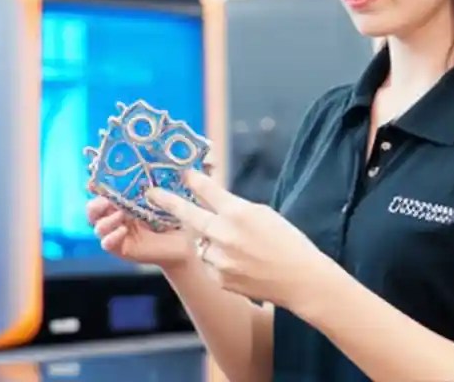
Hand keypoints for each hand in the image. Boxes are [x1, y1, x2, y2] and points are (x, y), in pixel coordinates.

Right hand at [86, 191, 196, 268]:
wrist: (184, 242)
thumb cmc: (174, 217)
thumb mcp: (162, 199)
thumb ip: (150, 188)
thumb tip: (141, 174)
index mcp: (122, 203)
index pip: (101, 193)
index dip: (94, 187)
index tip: (94, 181)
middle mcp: (116, 218)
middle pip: (92, 211)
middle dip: (95, 205)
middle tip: (107, 201)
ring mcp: (118, 234)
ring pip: (97, 227)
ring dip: (106, 220)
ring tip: (121, 215)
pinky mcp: (122, 249)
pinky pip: (107, 244)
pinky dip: (111, 237)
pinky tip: (123, 230)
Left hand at [146, 170, 334, 309]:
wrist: (301, 280)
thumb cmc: (287, 242)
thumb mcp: (263, 213)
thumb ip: (234, 207)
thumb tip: (212, 201)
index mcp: (238, 213)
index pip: (206, 190)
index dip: (192, 180)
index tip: (181, 173)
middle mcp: (224, 235)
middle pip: (187, 215)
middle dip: (168, 202)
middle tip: (152, 193)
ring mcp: (220, 260)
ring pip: (200, 243)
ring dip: (208, 240)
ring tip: (235, 245)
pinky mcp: (219, 279)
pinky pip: (209, 264)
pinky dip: (218, 260)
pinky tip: (240, 262)